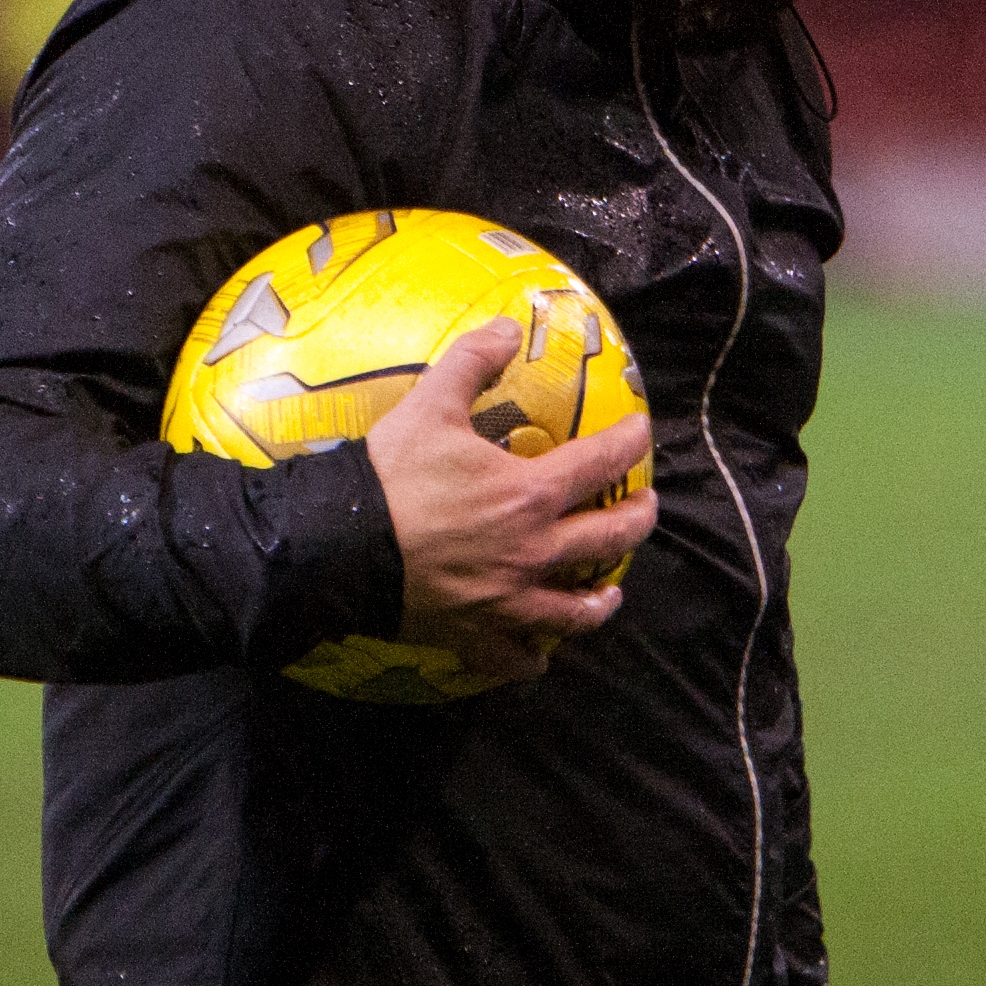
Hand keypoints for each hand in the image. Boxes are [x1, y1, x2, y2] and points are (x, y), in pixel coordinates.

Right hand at [363, 317, 655, 686]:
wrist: (341, 547)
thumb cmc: (391, 476)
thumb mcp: (429, 405)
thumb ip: (472, 362)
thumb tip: (508, 326)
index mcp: (529, 494)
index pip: (599, 462)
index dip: (629, 443)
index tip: (641, 432)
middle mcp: (533, 552)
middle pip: (607, 539)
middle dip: (636, 520)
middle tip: (644, 507)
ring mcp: (508, 601)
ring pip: (574, 611)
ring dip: (599, 599)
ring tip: (609, 592)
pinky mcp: (476, 635)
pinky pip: (515, 659)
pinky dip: (531, 659)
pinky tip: (537, 657)